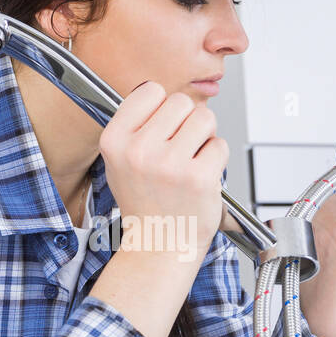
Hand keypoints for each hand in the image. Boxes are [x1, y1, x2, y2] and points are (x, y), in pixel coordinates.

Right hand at [100, 81, 228, 251]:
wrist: (159, 246)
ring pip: (205, 118)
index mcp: (115, 141)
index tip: (162, 127)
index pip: (150, 90)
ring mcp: (170, 165)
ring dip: (205, 137)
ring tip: (191, 161)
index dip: (162, 107)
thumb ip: (136, 125)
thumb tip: (162, 94)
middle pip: (180, 102)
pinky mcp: (199, 178)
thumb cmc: (145, 203)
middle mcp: (139, 151)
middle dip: (187, 122)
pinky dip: (216, 159)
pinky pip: (220, 145)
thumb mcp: (120, 161)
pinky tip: (201, 177)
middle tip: (180, 150)